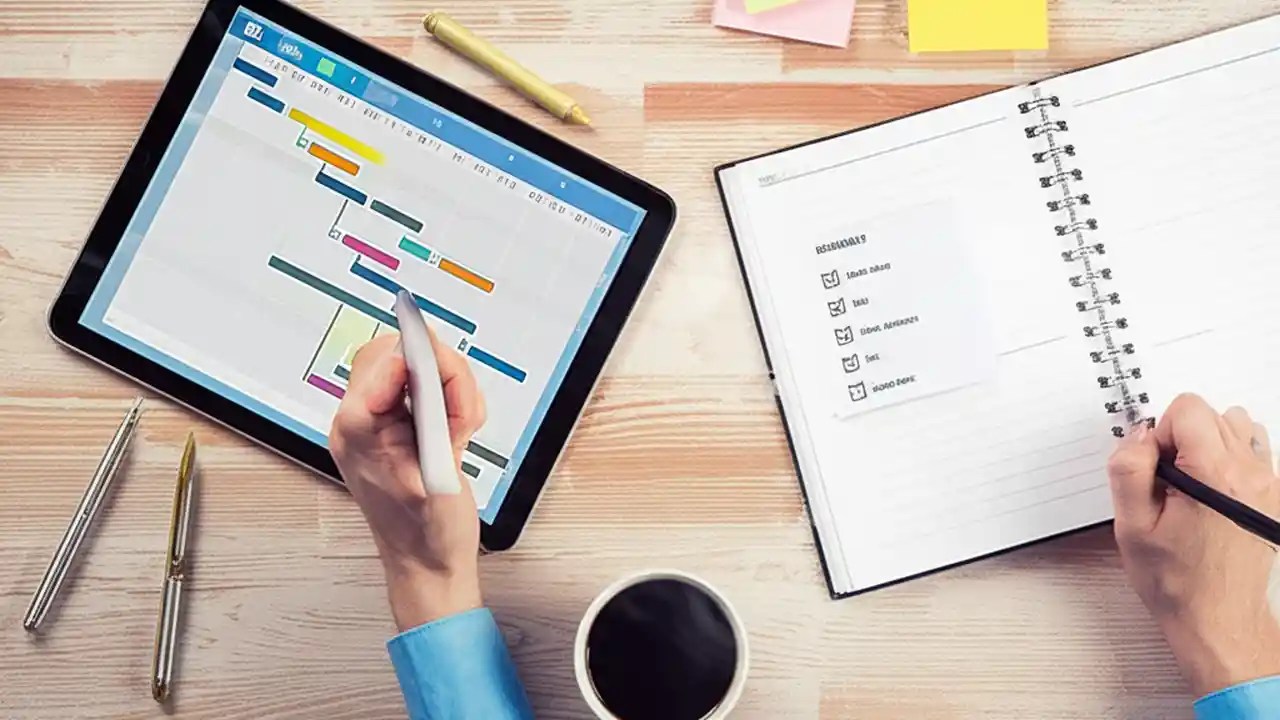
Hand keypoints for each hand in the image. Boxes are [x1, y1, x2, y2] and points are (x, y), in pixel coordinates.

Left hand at [329, 333, 486, 630]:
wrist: (429, 565)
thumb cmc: (426, 536)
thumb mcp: (436, 479)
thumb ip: (432, 420)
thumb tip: (420, 365)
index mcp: (357, 431)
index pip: (381, 364)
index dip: (418, 358)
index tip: (443, 359)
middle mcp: (362, 421)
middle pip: (397, 355)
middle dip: (442, 373)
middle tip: (462, 411)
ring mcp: (381, 421)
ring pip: (417, 367)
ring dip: (453, 390)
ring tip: (461, 431)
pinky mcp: (402, 424)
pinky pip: (429, 388)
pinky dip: (455, 401)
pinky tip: (458, 434)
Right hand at [1107, 393, 1279, 695]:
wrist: (1219, 619)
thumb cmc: (1177, 581)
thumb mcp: (1132, 526)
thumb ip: (1129, 470)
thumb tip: (1139, 434)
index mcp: (1215, 476)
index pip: (1189, 409)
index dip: (1161, 434)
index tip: (1155, 468)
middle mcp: (1250, 474)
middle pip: (1211, 413)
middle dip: (1181, 437)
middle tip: (1168, 482)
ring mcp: (1268, 483)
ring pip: (1235, 425)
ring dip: (1208, 443)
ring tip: (1191, 483)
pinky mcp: (1273, 494)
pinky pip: (1253, 448)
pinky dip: (1229, 456)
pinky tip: (1212, 488)